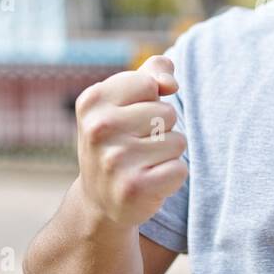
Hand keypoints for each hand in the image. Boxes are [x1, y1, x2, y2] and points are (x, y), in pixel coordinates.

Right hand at [73, 54, 187, 228]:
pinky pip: (180, 169)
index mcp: (93, 100)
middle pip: (167, 113)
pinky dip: (172, 177)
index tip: (130, 119)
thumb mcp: (125, 100)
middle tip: (135, 146)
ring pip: (178, 141)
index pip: (150, 83)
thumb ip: (152, 73)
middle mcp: (99, 129)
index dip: (150, 101)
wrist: (99, 200)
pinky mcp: (134, 188)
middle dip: (161, 129)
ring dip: (167, 154)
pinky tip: (148, 183)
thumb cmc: (120, 140)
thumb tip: (170, 84)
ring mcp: (115, 160)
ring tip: (141, 163)